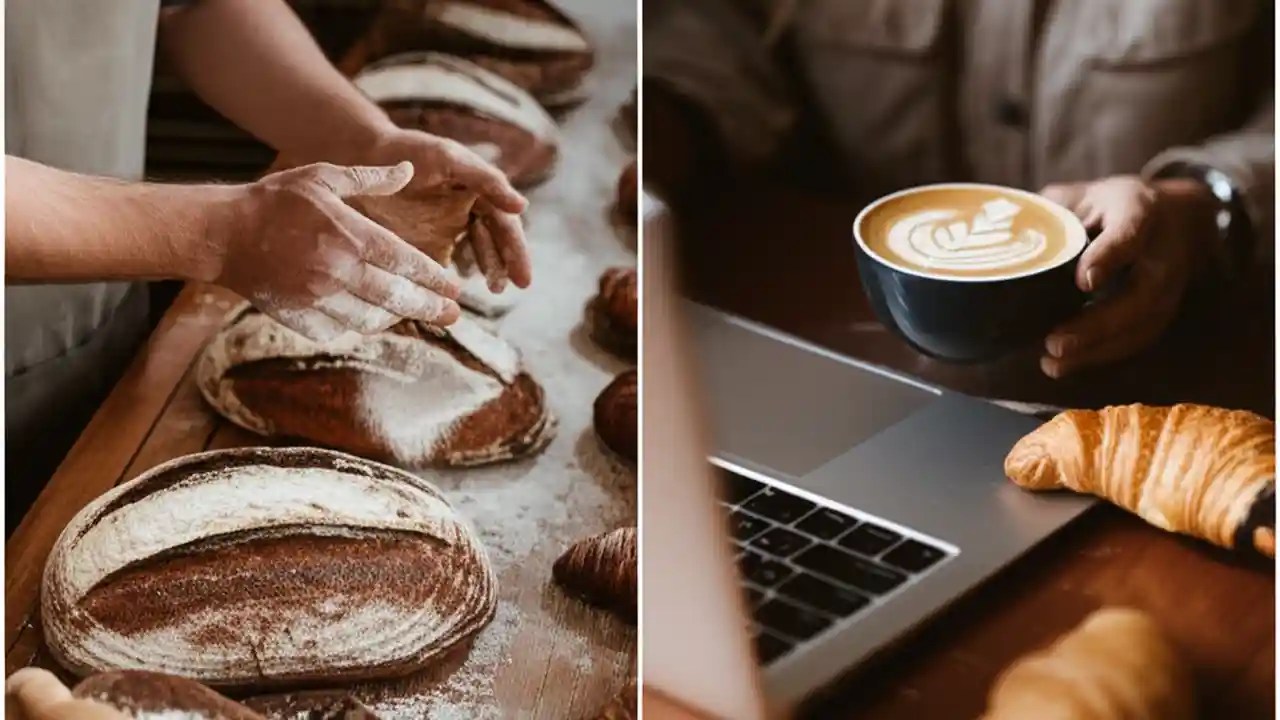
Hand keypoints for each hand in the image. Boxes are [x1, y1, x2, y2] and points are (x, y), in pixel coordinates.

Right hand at [207, 161, 461, 341]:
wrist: (222, 234)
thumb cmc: (274, 201)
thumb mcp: (322, 176)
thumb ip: (370, 178)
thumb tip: (410, 170)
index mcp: (349, 235)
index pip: (405, 262)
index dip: (435, 278)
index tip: (456, 288)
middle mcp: (337, 270)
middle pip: (397, 297)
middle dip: (430, 308)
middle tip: (453, 314)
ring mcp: (318, 297)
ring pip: (372, 318)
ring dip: (398, 318)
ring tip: (415, 313)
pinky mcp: (300, 316)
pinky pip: (342, 330)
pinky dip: (361, 326)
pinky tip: (374, 318)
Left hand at [358, 129, 532, 292]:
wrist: (364, 156)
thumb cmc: (410, 152)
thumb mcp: (450, 159)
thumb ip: (486, 180)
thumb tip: (523, 206)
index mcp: (480, 193)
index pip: (505, 225)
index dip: (516, 252)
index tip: (523, 280)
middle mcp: (468, 213)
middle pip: (493, 244)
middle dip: (502, 267)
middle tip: (501, 288)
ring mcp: (446, 230)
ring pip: (473, 257)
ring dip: (484, 272)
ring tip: (488, 289)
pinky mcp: (423, 244)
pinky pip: (441, 266)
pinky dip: (450, 281)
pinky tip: (450, 291)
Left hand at [1038, 175, 1212, 377]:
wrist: (1171, 219)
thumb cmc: (1108, 207)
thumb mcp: (1080, 196)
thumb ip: (1047, 214)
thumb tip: (996, 236)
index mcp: (1138, 208)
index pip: (1130, 233)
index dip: (1109, 257)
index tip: (1083, 281)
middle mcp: (1161, 250)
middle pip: (1141, 293)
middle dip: (1099, 323)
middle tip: (1054, 343)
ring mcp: (1169, 285)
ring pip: (1142, 325)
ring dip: (1097, 349)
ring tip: (1052, 362)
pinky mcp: (1162, 311)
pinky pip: (1136, 340)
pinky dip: (1100, 356)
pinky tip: (1063, 365)